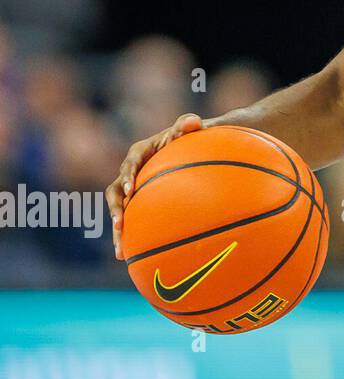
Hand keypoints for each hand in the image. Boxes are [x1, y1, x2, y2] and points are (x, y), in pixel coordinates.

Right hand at [106, 113, 204, 259]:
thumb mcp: (188, 127)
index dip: (127, 177)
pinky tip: (127, 257)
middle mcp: (129, 172)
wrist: (186, 148)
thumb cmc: (187, 135)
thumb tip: (193, 121)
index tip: (129, 190)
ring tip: (120, 251)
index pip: (130, 164)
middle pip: (115, 192)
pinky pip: (128, 220)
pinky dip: (126, 236)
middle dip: (116, 209)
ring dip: (117, 230)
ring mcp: (130, 188)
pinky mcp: (135, 202)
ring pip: (117, 211)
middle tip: (120, 224)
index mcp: (139, 153)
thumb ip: (187, 124)